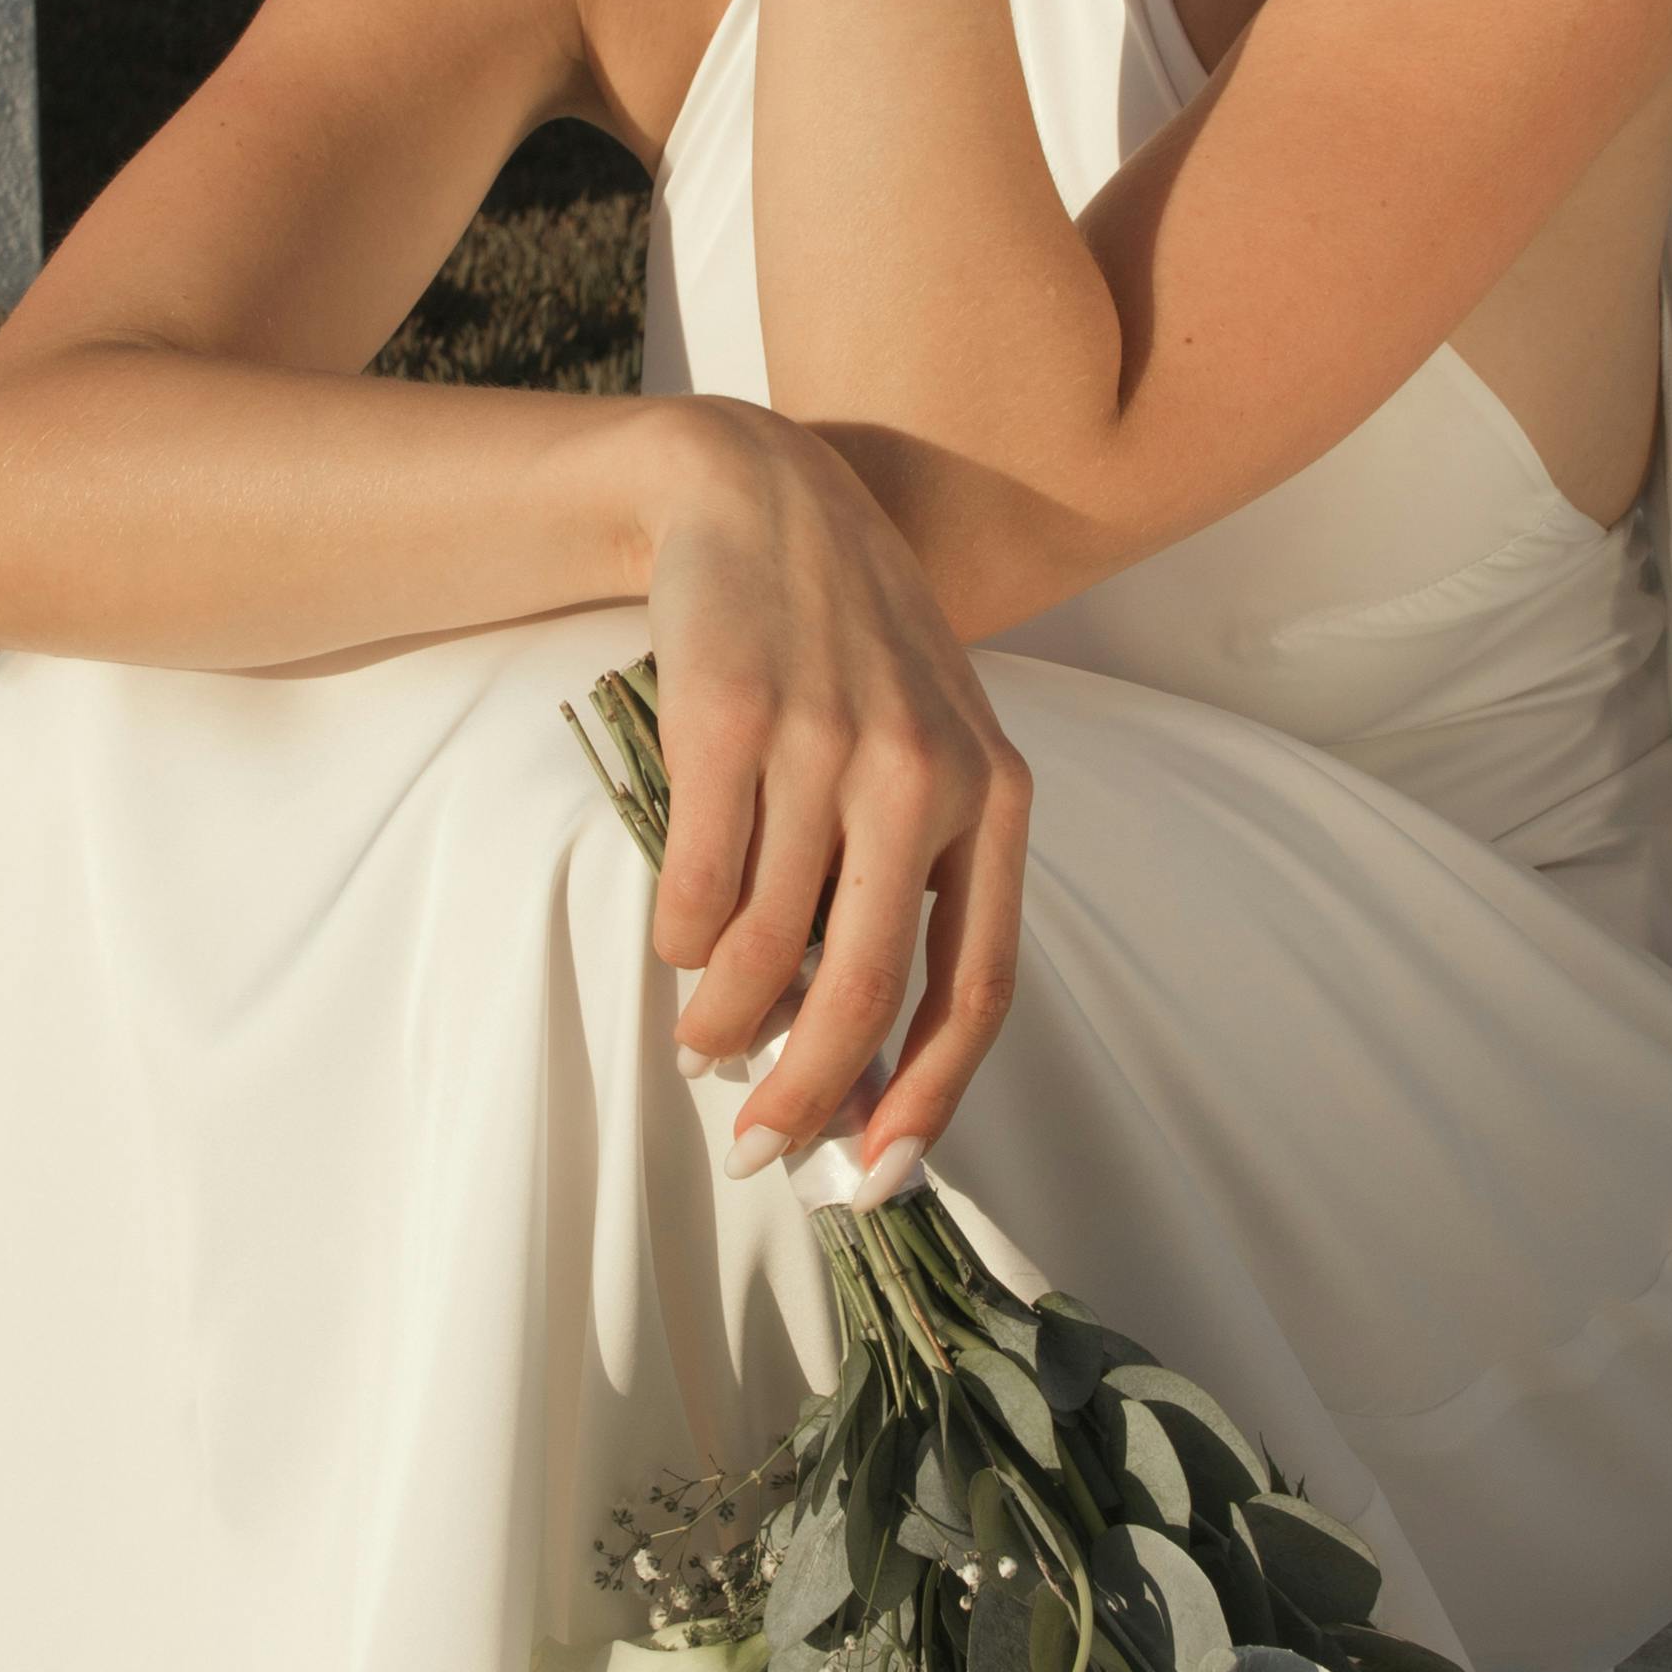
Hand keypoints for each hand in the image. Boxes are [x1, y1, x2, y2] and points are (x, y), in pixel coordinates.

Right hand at [634, 398, 1032, 1174]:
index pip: (979, 985)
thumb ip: (920, 877)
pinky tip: (678, 950)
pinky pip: (696, 886)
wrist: (762, 498)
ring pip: (765, 948)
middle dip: (808, 1097)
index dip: (928, 1097)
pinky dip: (679, 944)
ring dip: (724, 1025)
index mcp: (993, 794)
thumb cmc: (852, 651)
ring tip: (703, 1046)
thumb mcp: (931, 747)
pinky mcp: (727, 722)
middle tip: (760, 1150)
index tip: (878, 1174)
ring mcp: (824, 745)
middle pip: (866, 990)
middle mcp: (922, 774)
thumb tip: (868, 1055)